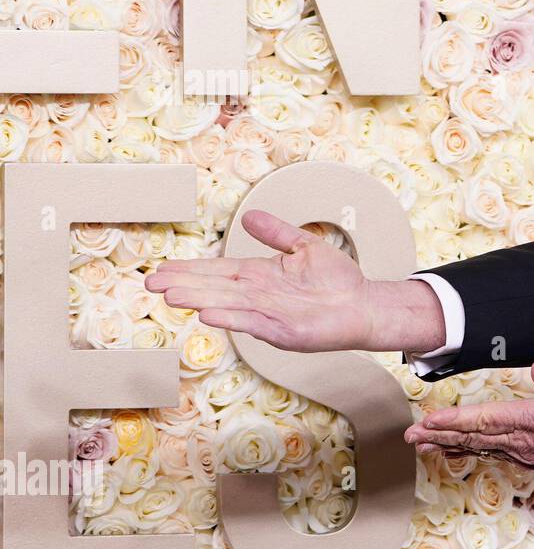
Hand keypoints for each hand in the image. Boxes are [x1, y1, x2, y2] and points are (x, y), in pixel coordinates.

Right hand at [143, 209, 445, 353]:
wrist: (366, 304)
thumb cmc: (338, 281)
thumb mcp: (305, 247)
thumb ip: (277, 233)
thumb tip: (249, 216)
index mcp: (261, 277)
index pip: (218, 271)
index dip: (190, 270)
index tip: (162, 269)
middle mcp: (260, 297)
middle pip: (215, 288)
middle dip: (184, 285)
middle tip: (152, 283)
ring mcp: (270, 315)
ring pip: (228, 305)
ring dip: (200, 300)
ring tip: (172, 296)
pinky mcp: (285, 331)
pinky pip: (254, 323)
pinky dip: (232, 319)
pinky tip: (208, 314)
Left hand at [405, 360, 533, 490]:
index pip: (487, 420)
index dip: (456, 421)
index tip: (430, 420)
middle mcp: (526, 443)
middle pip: (475, 438)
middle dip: (441, 436)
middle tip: (411, 436)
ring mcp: (528, 455)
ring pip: (481, 449)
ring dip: (450, 445)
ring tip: (424, 444)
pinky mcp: (532, 460)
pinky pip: (494, 455)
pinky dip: (471, 452)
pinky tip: (459, 450)